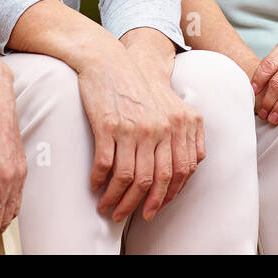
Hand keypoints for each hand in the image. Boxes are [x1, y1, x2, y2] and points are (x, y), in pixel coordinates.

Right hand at [77, 52, 200, 223]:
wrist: (109, 61)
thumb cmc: (137, 87)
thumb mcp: (168, 107)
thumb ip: (180, 134)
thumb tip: (183, 171)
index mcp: (179, 124)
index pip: (181, 170)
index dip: (168, 195)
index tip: (154, 208)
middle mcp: (160, 127)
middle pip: (156, 179)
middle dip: (142, 204)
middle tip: (128, 215)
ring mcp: (134, 127)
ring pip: (129, 177)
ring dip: (117, 198)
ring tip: (106, 206)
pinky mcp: (108, 125)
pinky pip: (106, 164)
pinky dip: (99, 180)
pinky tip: (95, 185)